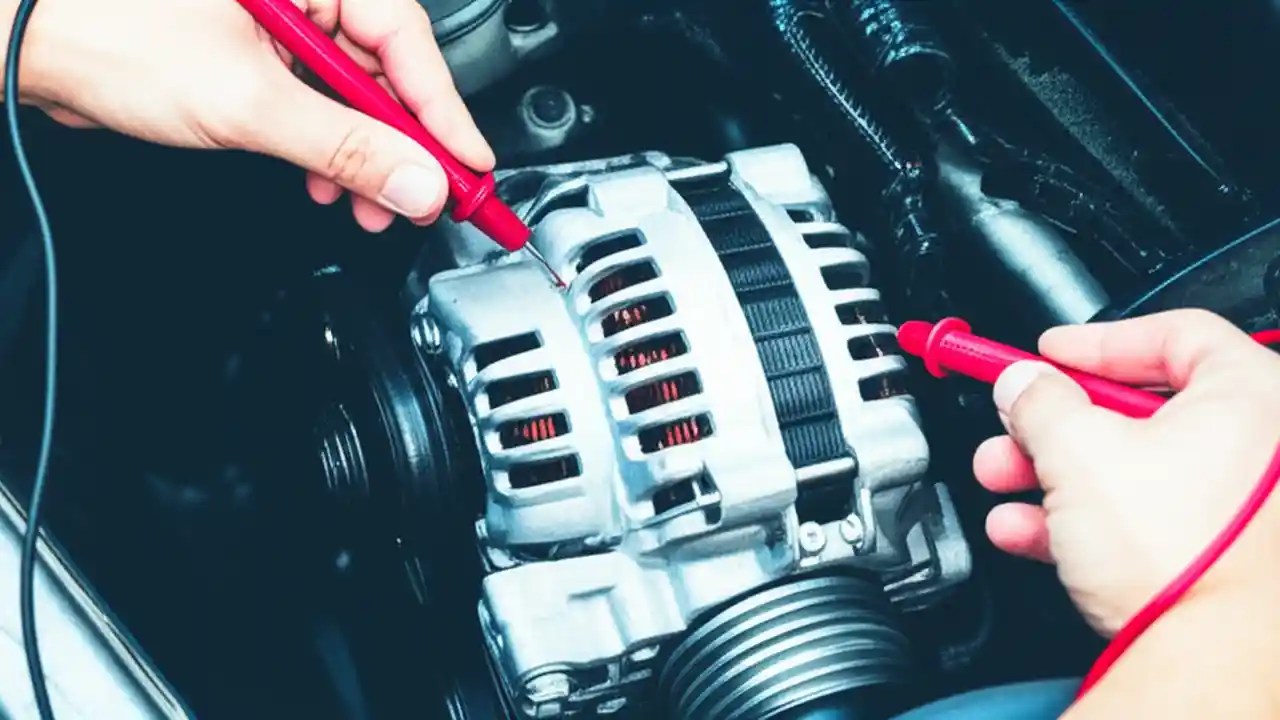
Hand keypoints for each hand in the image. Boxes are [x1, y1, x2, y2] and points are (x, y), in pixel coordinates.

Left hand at [13, 0, 492, 230]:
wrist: (26, 45)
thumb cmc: (108, 33)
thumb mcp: (248, 101)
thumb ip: (345, 147)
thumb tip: (417, 180)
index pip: (407, 43)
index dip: (444, 114)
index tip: (472, 168)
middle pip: (385, 72)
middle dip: (406, 147)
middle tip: (432, 200)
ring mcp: (277, 23)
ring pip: (351, 94)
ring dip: (367, 157)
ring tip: (374, 206)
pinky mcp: (254, 54)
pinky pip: (314, 102)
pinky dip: (327, 149)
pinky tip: (328, 183)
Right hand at [974, 309, 1279, 635]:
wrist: (1204, 657)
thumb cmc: (1177, 554)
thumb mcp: (1076, 449)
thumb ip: (1039, 400)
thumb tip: (1023, 384)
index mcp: (1253, 396)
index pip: (1173, 335)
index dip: (1096, 342)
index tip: (1048, 355)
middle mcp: (1263, 447)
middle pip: (1141, 409)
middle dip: (1055, 421)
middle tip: (1013, 425)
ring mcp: (1246, 508)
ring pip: (1135, 468)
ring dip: (1053, 472)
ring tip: (1004, 481)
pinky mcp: (1220, 556)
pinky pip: (1145, 517)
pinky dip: (1084, 518)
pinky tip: (1029, 529)